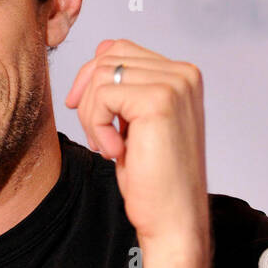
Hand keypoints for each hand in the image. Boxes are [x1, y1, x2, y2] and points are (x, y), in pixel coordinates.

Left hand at [65, 39, 209, 248]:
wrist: (173, 219)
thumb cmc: (155, 180)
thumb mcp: (135, 123)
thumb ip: (125, 85)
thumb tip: (101, 48)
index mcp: (182, 75)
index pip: (120, 49)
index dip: (92, 78)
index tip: (84, 111)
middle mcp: (183, 73)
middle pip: (107, 58)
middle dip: (89, 99)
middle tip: (99, 138)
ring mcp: (174, 84)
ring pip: (101, 76)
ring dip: (92, 116)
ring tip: (109, 147)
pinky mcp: (159, 101)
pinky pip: (103, 96)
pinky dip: (97, 127)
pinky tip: (115, 152)